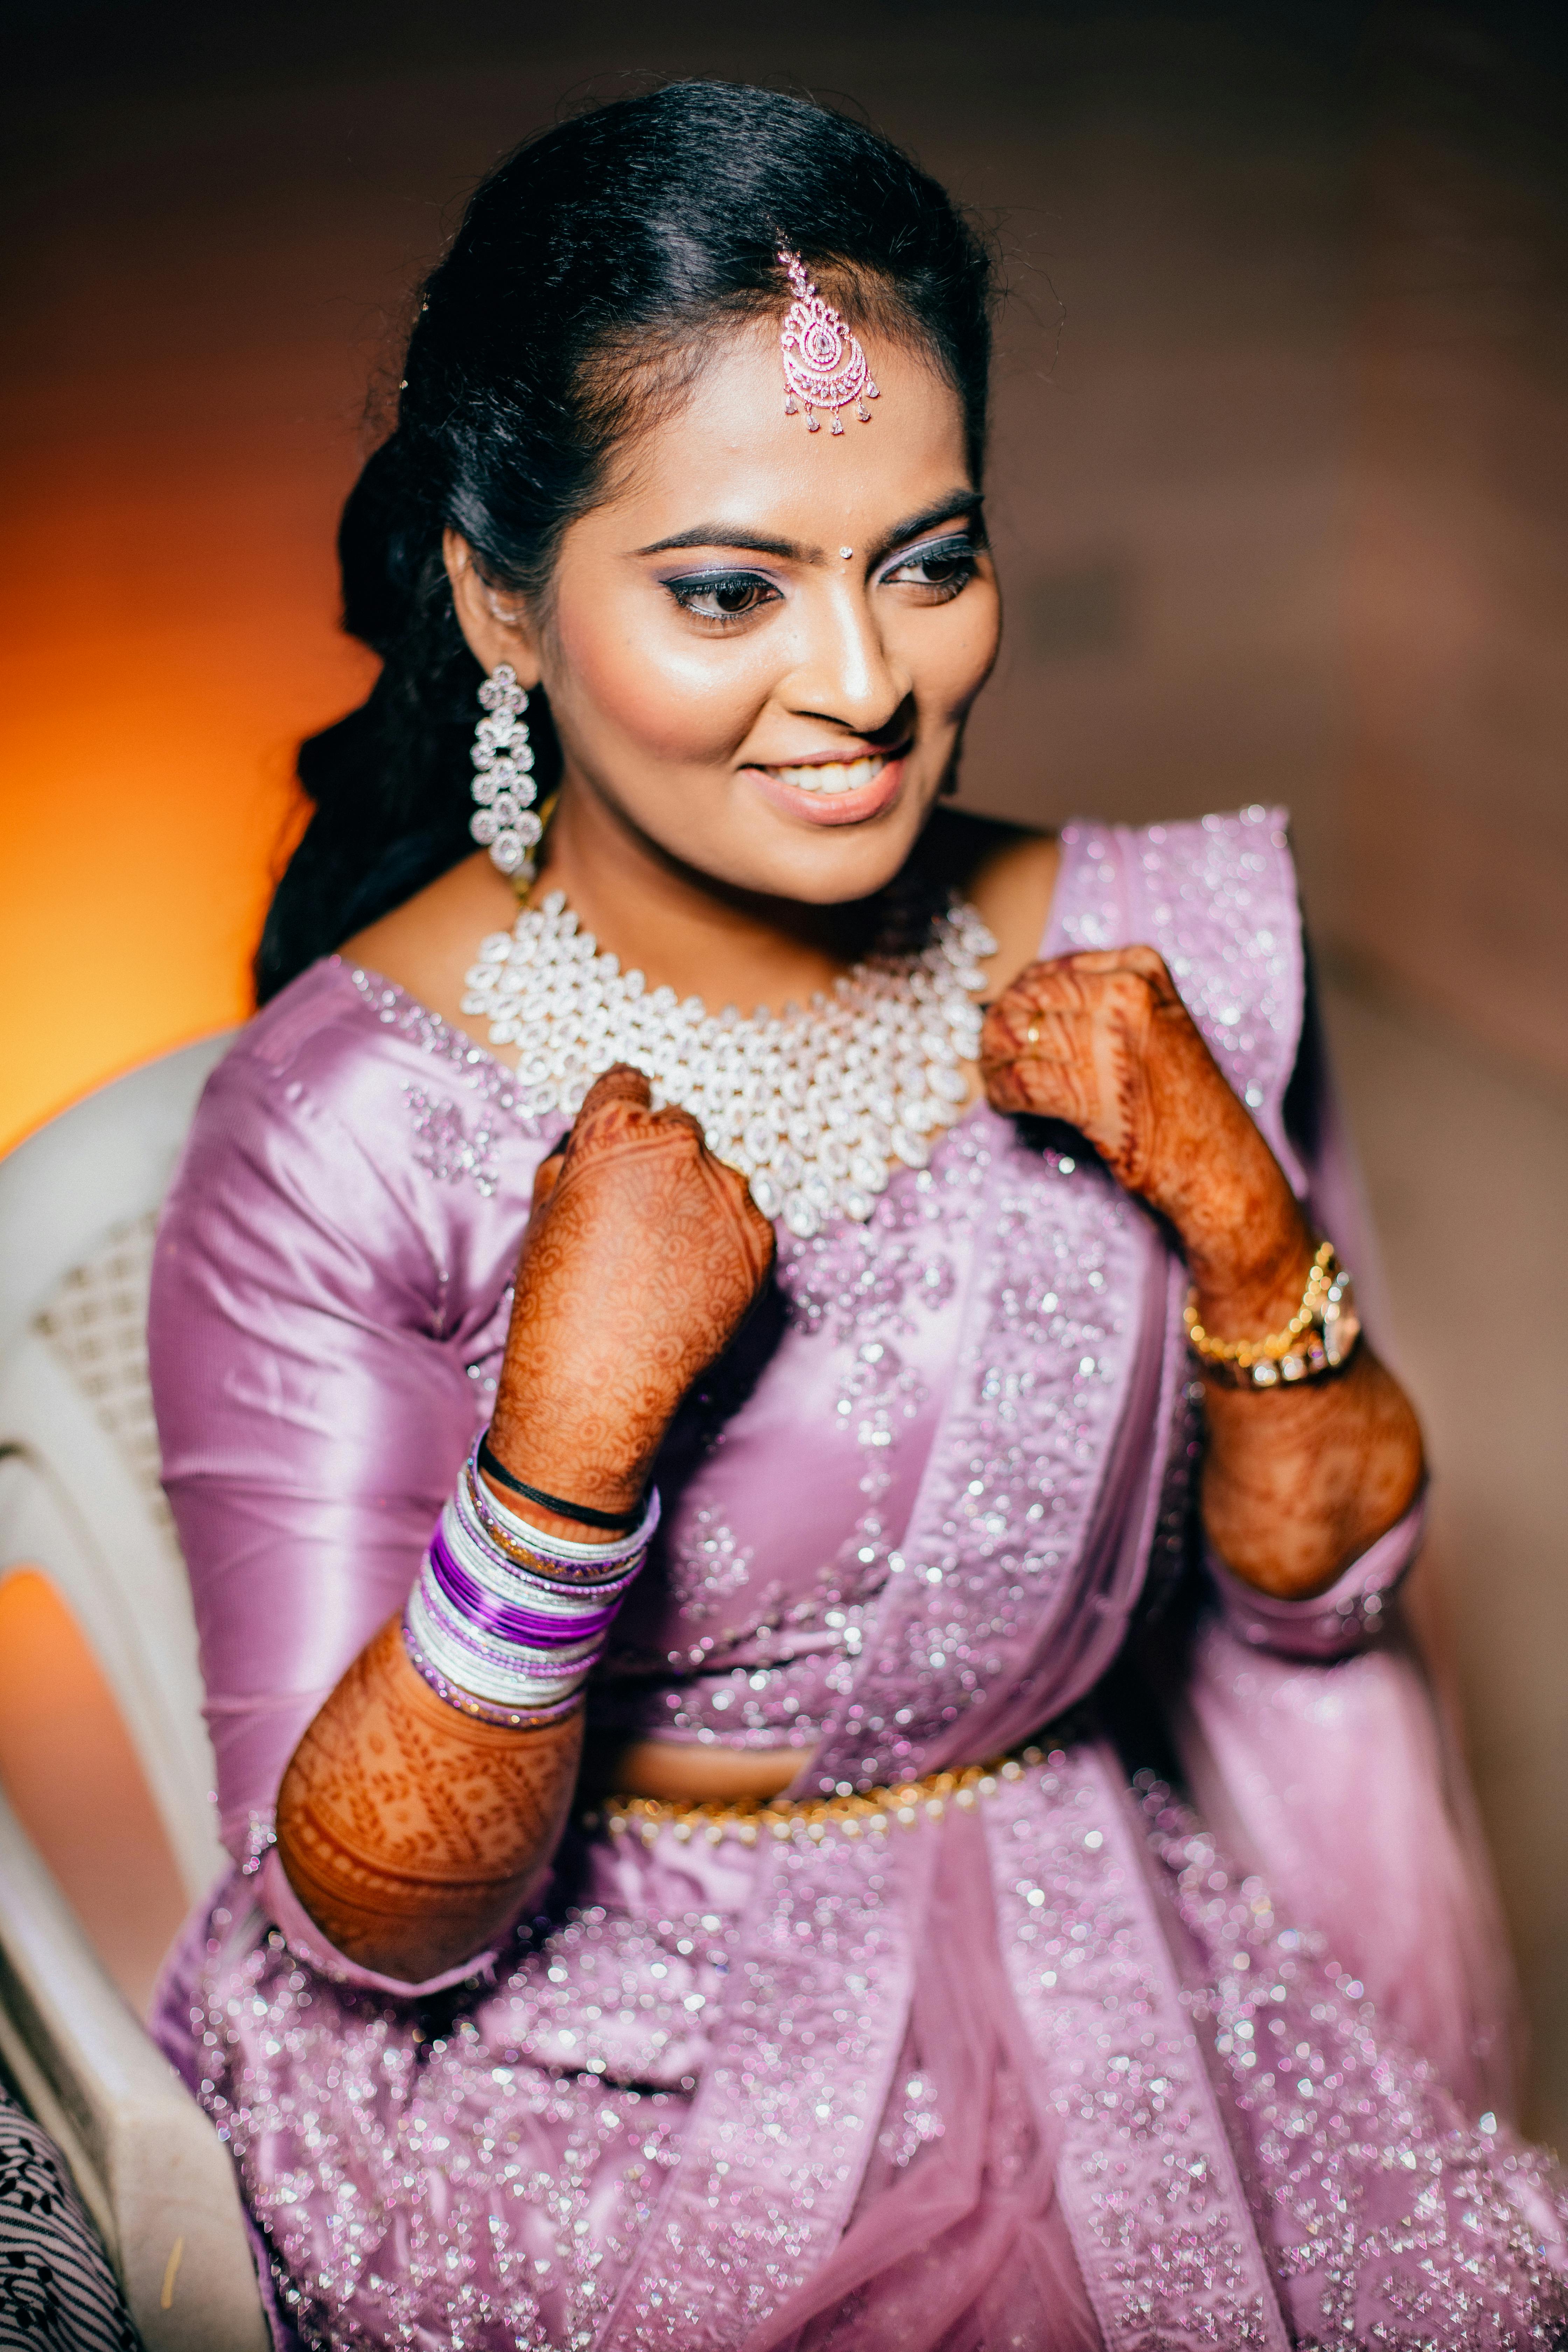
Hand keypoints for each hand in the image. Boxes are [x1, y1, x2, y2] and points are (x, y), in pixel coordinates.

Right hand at [488, 1066, 775, 1529]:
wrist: (599, 1383)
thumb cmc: (557, 1301)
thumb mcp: (543, 1215)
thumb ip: (574, 1162)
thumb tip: (589, 1146)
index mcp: (616, 1133)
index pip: (626, 1083)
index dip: (618, 1107)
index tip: (620, 1131)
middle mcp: (681, 1150)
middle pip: (678, 1129)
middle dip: (659, 1161)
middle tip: (636, 1217)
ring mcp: (729, 1196)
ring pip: (716, 1179)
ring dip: (695, 1204)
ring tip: (662, 1264)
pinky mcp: (762, 1242)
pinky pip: (743, 1224)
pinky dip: (723, 1244)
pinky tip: (690, 1285)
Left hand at [979, 947, 1311, 1327]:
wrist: (1221, 1166)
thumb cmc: (1182, 1104)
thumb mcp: (1153, 1029)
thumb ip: (1100, 1004)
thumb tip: (1017, 1003)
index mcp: (1141, 969)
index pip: (1051, 971)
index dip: (1017, 999)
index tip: (1006, 1023)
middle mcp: (1127, 994)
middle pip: (1028, 999)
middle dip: (997, 1029)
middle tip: (989, 1056)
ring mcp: (1112, 1040)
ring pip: (1017, 1038)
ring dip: (993, 1064)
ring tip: (994, 1082)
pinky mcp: (1094, 1090)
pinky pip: (1020, 1082)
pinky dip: (1001, 1095)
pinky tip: (1004, 1106)